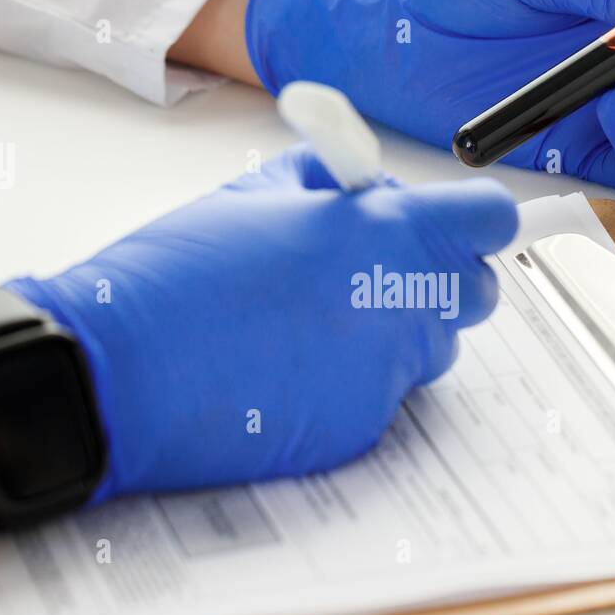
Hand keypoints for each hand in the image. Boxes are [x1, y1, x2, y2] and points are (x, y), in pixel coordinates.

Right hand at [6, 146, 518, 501]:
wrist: (124, 369)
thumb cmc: (178, 276)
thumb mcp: (254, 195)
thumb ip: (329, 187)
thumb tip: (363, 191)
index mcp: (386, 233)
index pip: (490, 221)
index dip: (474, 221)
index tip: (457, 226)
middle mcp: (404, 304)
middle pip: (475, 291)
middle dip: (440, 278)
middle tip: (379, 273)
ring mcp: (388, 373)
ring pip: (432, 349)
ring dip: (397, 333)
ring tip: (314, 325)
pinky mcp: (361, 427)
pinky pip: (384, 398)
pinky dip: (352, 383)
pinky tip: (289, 372)